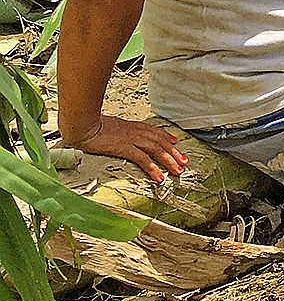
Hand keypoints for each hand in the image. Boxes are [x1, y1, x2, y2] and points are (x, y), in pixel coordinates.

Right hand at [61, 115, 188, 183]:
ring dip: (169, 161)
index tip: (175, 142)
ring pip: (156, 150)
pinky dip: (153, 168)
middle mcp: (135, 131)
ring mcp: (131, 139)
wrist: (82, 123)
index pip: (153, 131)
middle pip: (160, 142)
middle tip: (184, 161)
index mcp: (131, 126)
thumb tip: (114, 133)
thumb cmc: (89, 124)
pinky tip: (160, 177)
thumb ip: (115, 129)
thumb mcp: (107, 125)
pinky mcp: (124, 148)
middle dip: (174, 152)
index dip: (166, 136)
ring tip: (178, 171)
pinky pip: (143, 159)